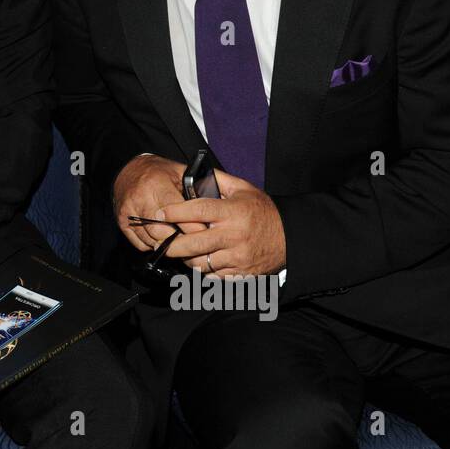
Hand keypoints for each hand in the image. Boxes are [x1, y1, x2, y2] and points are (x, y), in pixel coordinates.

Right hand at [113, 154, 206, 250]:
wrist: (129, 171)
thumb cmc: (159, 172)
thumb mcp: (179, 172)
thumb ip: (195, 189)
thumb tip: (216, 207)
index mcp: (156, 184)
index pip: (177, 213)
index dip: (193, 226)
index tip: (207, 234)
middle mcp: (139, 199)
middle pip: (163, 231)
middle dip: (182, 240)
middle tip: (196, 243)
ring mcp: (128, 212)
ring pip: (152, 240)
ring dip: (169, 244)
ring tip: (182, 242)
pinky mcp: (122, 222)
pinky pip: (141, 243)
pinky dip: (154, 244)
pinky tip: (163, 237)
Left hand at [156, 170, 286, 276]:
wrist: (290, 237)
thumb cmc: (263, 211)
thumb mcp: (244, 189)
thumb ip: (219, 180)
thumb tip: (195, 172)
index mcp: (233, 212)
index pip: (197, 210)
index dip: (175, 212)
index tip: (160, 213)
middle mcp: (234, 235)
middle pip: (193, 243)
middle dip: (172, 245)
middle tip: (161, 242)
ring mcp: (237, 256)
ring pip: (201, 263)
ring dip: (186, 259)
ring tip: (180, 252)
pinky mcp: (240, 272)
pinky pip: (214, 275)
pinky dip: (203, 270)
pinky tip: (199, 262)